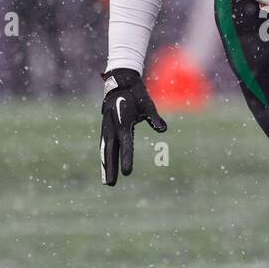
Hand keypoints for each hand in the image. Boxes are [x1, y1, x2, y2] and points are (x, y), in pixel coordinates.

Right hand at [100, 68, 167, 185]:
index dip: (126, 159)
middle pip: (110, 152)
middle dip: (110, 168)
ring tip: (106, 181)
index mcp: (123, 123)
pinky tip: (106, 166)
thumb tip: (163, 129)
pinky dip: (104, 157)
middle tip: (110, 184)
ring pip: (105, 150)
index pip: (126, 145)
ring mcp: (107, 128)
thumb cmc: (136, 95)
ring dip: (105, 165)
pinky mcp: (106, 128)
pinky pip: (104, 145)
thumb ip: (154, 118)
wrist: (120, 83)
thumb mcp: (147, 104)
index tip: (127, 173)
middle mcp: (113, 128)